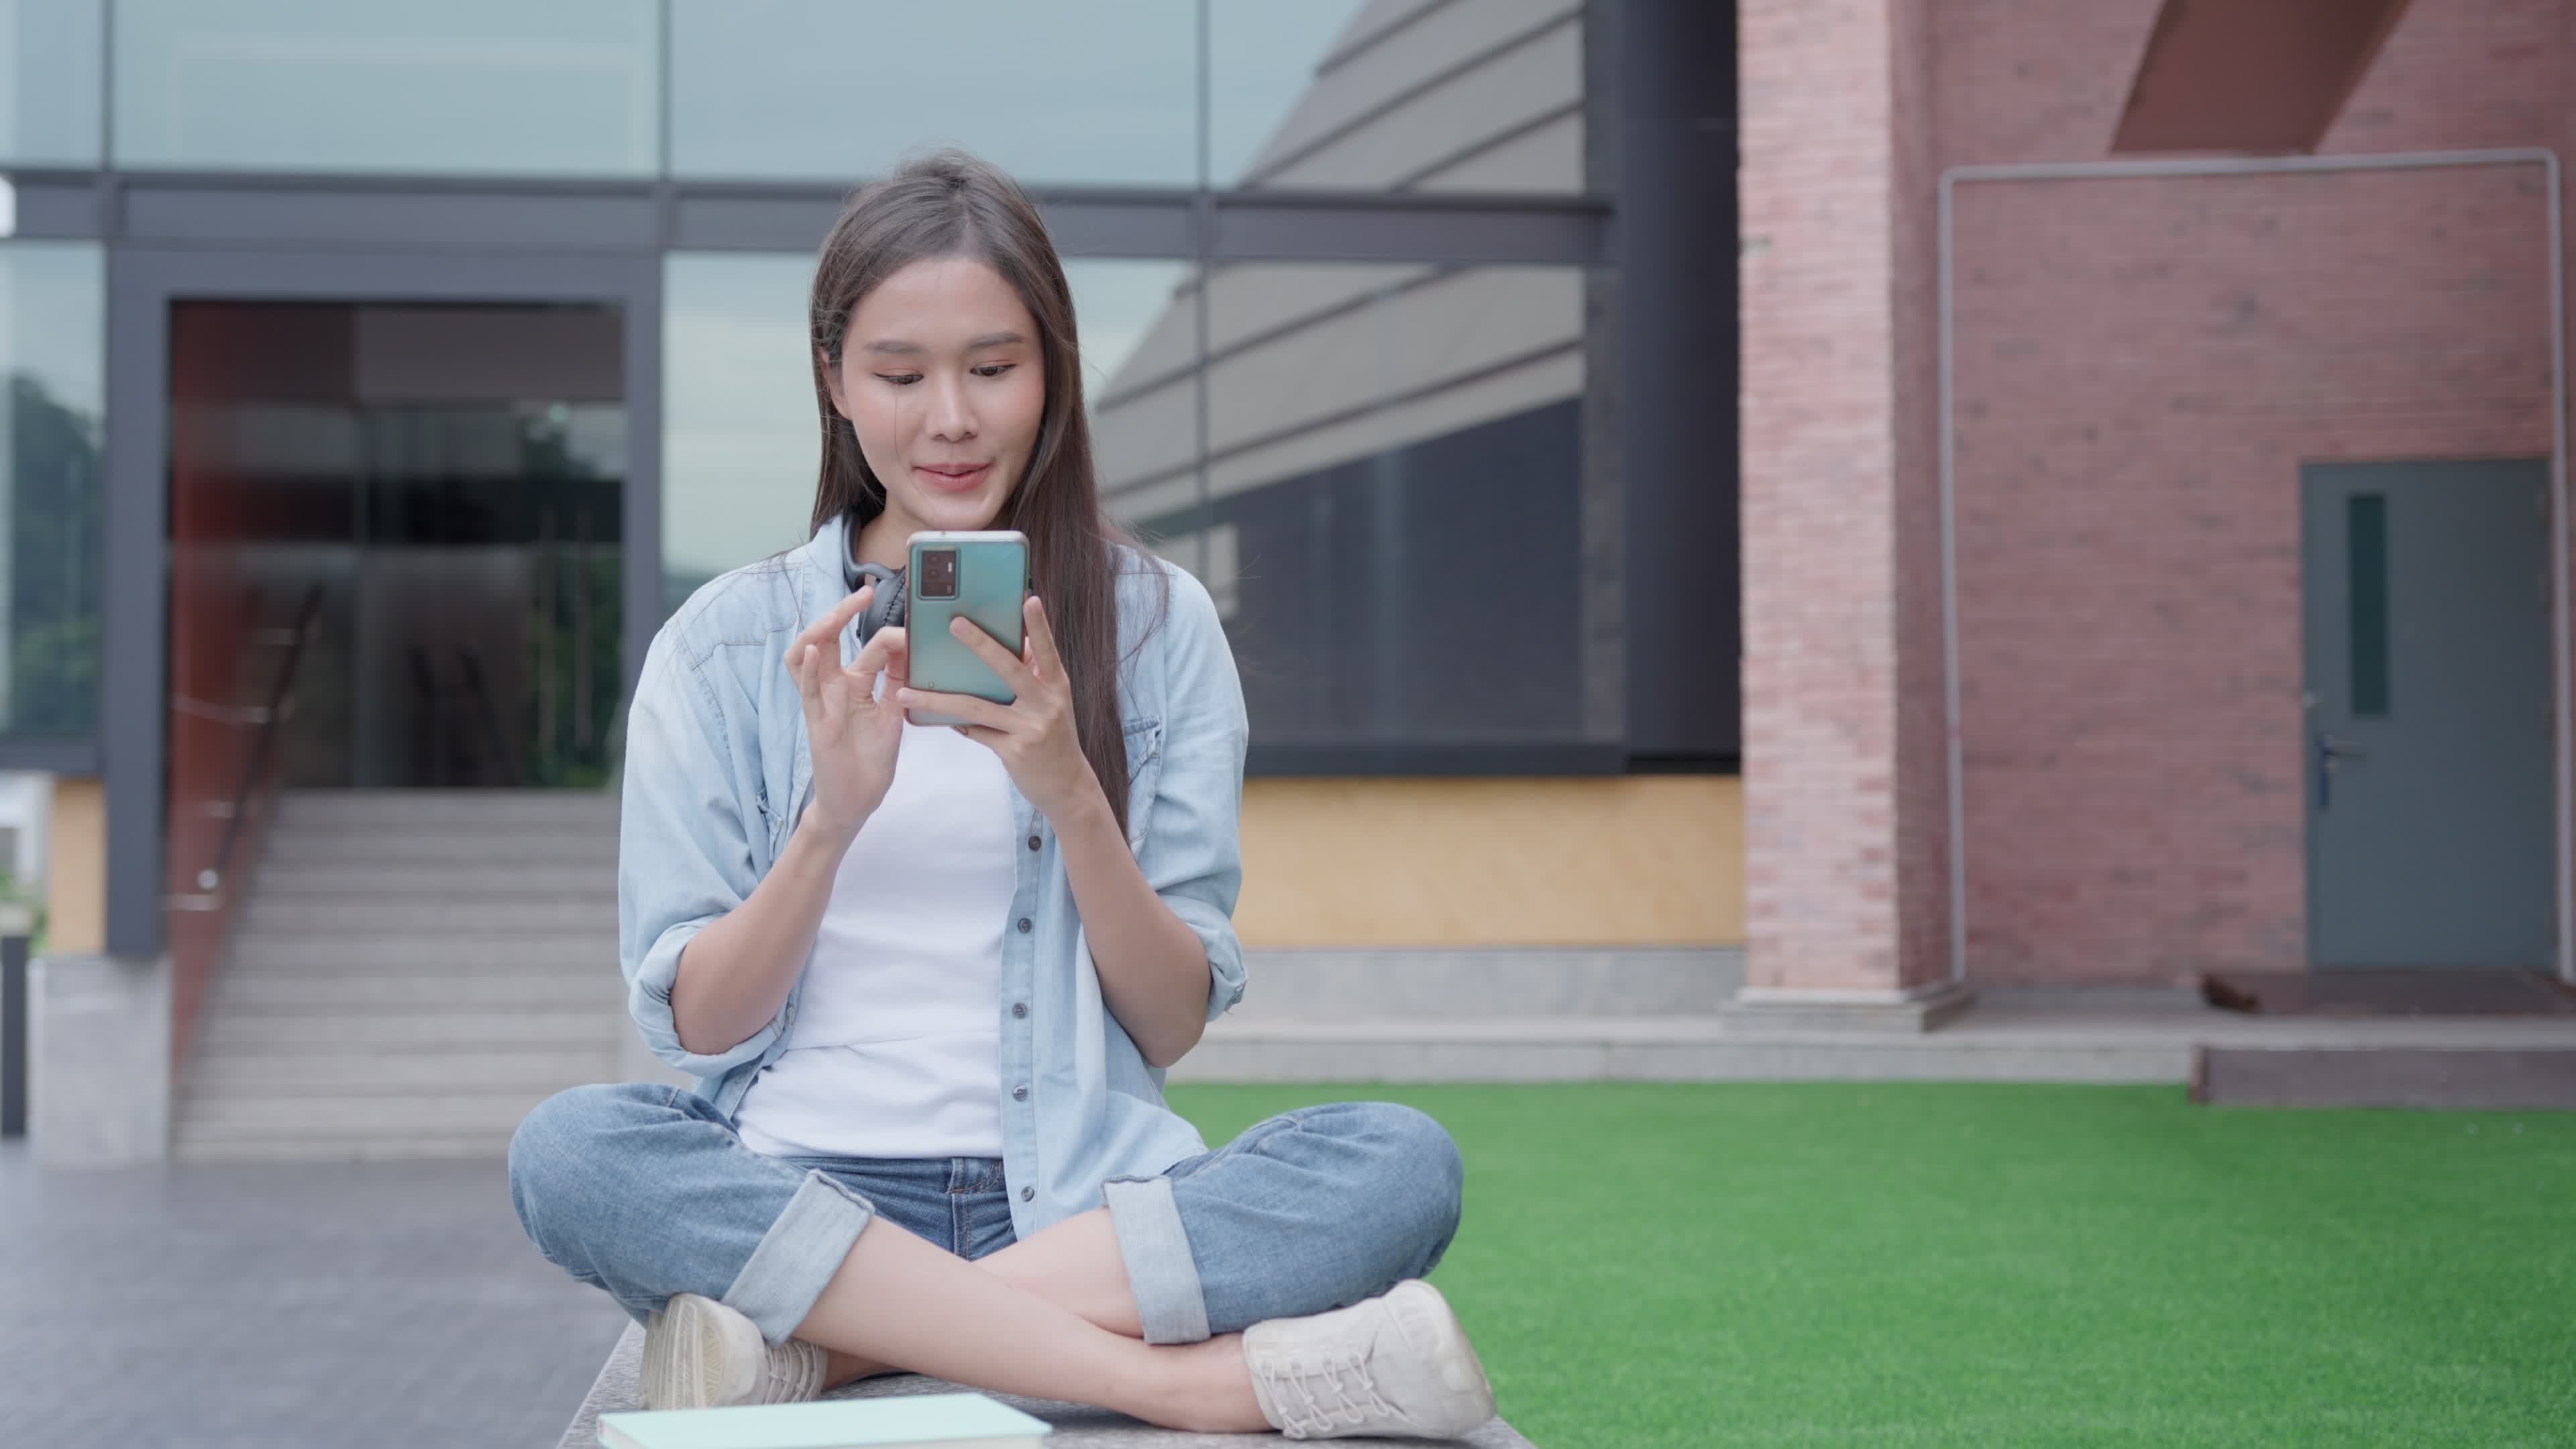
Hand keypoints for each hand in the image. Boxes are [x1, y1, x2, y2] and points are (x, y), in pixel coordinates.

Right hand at [787, 584, 909, 839]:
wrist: (856, 800)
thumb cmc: (870, 758)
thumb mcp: (892, 712)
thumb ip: (898, 681)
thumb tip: (913, 647)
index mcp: (854, 683)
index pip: (867, 645)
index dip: (887, 630)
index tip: (913, 623)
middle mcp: (834, 686)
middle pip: (828, 638)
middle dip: (843, 613)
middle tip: (864, 594)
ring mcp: (822, 702)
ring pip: (807, 656)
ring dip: (819, 632)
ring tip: (837, 615)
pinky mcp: (817, 722)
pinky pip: (807, 692)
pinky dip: (808, 669)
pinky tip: (815, 650)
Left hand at [897, 596, 1102, 825]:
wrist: (1067, 785)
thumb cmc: (1054, 737)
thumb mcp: (1052, 703)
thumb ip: (1035, 675)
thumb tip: (1016, 642)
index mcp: (1056, 686)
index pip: (1048, 650)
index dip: (1039, 625)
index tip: (1027, 598)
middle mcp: (1046, 704)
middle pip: (1009, 669)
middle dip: (980, 644)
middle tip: (955, 623)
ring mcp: (1030, 729)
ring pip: (976, 707)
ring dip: (938, 699)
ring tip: (907, 691)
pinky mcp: (1013, 752)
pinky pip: (976, 732)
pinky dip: (956, 723)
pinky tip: (934, 718)